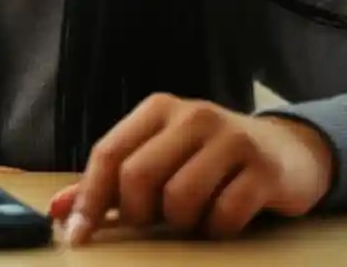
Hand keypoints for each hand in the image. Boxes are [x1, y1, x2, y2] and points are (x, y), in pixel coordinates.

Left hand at [48, 93, 333, 243]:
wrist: (287, 151)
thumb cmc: (209, 160)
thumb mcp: (159, 160)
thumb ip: (109, 184)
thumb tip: (59, 209)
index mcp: (158, 110)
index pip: (108, 153)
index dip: (89, 199)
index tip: (79, 236)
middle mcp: (193, 115)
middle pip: (139, 175)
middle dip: (139, 213)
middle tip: (154, 222)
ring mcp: (231, 139)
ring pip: (181, 197)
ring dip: (181, 223)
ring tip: (192, 218)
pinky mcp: (264, 168)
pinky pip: (224, 215)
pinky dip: (216, 230)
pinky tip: (221, 221)